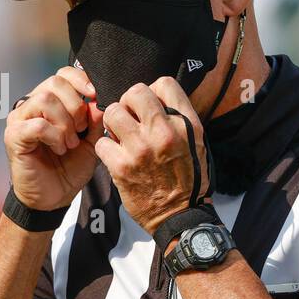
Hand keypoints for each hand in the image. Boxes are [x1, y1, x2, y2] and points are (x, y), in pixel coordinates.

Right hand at [4, 67, 103, 210]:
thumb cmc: (70, 167)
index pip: (63, 75)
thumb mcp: (92, 142)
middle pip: (54, 83)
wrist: (54, 197)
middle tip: (80, 130)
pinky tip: (60, 149)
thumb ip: (95, 121)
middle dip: (75, 105)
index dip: (81, 80)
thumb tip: (98, 101)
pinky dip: (54, 136)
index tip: (95, 95)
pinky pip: (37, 124)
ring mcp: (20, 119)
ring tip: (70, 143)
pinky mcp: (14, 136)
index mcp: (51, 102)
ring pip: (44, 99)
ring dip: (65, 123)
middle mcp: (32, 105)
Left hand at [95, 77, 212, 236]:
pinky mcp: (122, 166)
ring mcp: (141, 149)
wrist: (180, 215)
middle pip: (134, 92)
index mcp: (186, 125)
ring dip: (113, 123)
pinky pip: (102, 142)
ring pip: (112, 112)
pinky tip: (117, 157)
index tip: (149, 107)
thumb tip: (156, 96)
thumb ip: (178, 118)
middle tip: (130, 118)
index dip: (152, 92)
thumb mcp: (196, 143)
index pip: (164, 83)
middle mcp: (165, 132)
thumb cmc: (188, 178)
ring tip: (121, 136)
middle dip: (129, 103)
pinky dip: (107, 149)